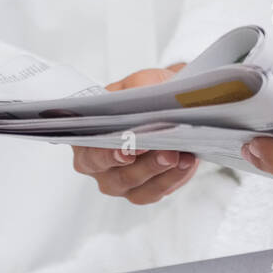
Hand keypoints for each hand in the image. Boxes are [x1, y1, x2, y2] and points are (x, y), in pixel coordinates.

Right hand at [72, 63, 199, 204]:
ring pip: (135, 184)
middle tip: (153, 149)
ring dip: (156, 169)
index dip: (105, 152)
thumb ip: (136, 88)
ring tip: (175, 154)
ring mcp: (120, 182)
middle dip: (136, 162)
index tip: (126, 147)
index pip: (88, 150)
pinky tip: (186, 161)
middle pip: (112, 174)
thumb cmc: (147, 93)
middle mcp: (98, 165)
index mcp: (86, 137)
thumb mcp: (140, 82)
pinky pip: (155, 190)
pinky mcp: (144, 190)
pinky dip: (172, 176)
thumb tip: (142, 98)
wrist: (171, 105)